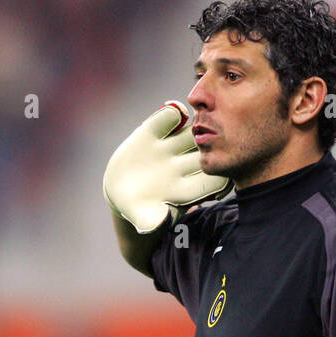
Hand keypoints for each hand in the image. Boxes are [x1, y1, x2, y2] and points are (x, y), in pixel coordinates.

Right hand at [103, 101, 230, 233]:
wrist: (120, 190)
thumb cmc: (136, 209)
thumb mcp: (142, 217)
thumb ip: (150, 221)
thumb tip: (159, 225)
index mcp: (189, 188)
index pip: (213, 181)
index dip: (215, 174)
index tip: (205, 167)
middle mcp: (185, 165)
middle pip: (207, 151)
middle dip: (208, 144)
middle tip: (199, 138)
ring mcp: (171, 147)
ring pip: (193, 130)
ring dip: (195, 122)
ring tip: (184, 122)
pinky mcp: (154, 132)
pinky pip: (171, 116)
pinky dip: (173, 111)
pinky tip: (168, 113)